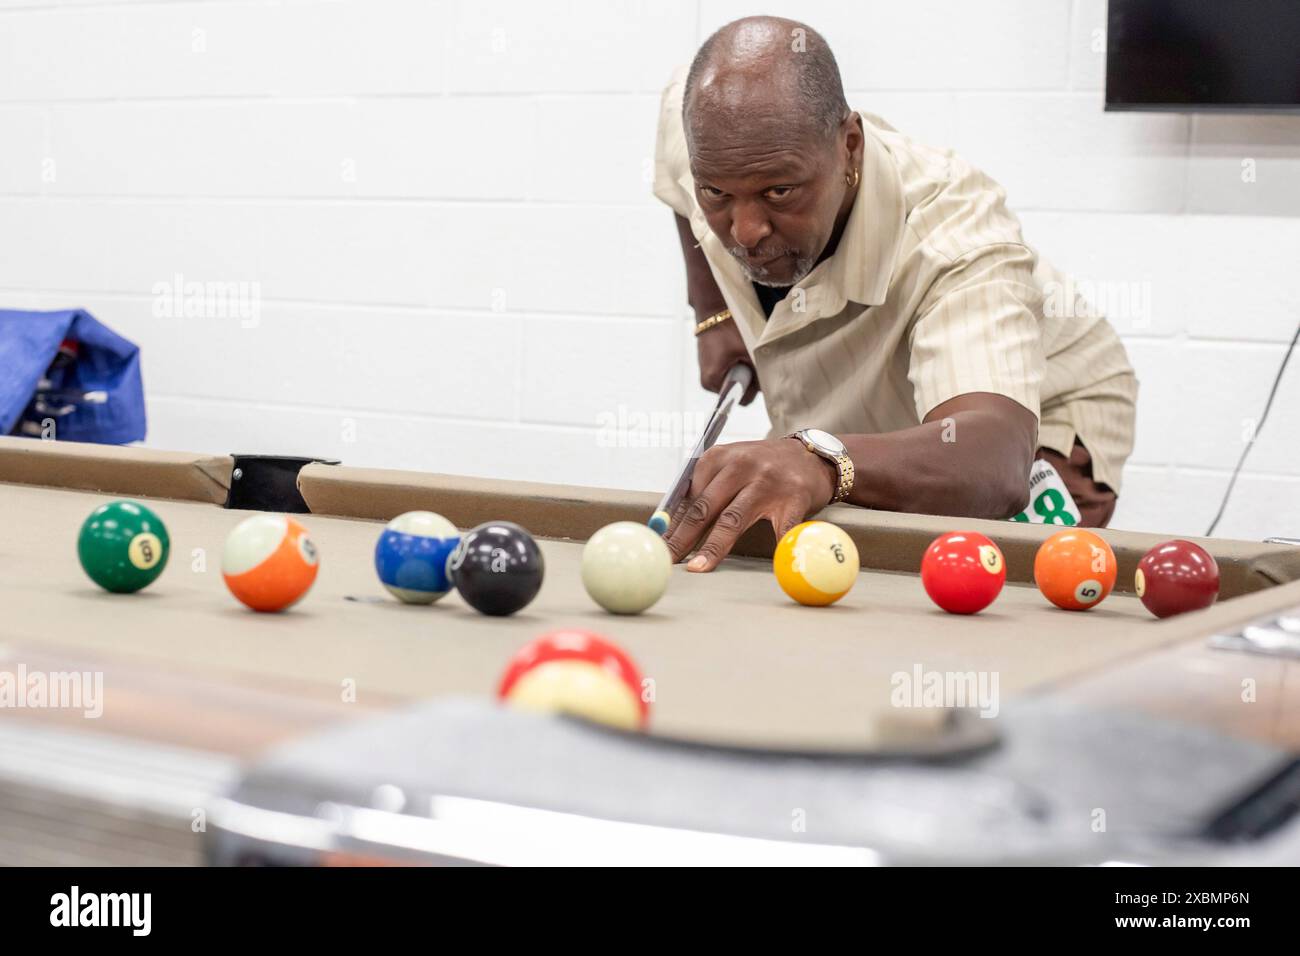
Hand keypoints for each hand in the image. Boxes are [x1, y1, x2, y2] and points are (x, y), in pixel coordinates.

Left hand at [665, 438, 836, 571]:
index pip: (689, 497)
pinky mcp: (794, 498)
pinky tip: (762, 566)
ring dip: (713, 547)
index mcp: (719, 457)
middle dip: (682, 538)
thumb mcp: (730, 466)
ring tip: (698, 567)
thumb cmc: (762, 468)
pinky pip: (781, 529)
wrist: (810, 456)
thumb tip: (670, 525)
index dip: (672, 524)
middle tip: (667, 560)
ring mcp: (768, 482)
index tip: (659, 544)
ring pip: (733, 519)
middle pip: (705, 508)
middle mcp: (741, 466)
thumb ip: (704, 490)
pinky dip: (772, 549)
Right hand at [697, 318, 759, 404]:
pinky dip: (736, 365)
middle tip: (747, 358)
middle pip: (737, 391)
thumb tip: (770, 384)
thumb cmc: (727, 328)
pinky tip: (736, 351)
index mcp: (712, 382)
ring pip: (735, 381)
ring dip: (743, 370)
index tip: (753, 370)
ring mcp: (708, 374)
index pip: (740, 400)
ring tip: (741, 352)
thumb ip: (759, 370)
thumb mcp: (748, 350)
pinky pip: (729, 372)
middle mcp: (707, 382)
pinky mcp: (711, 366)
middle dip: (747, 378)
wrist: (713, 310)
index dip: (752, 387)